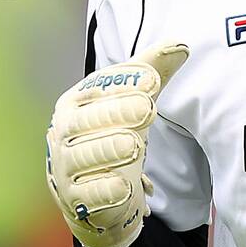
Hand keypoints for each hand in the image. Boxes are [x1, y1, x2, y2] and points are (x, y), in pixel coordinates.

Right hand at [46, 42, 188, 246]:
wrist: (94, 196)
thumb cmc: (111, 138)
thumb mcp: (130, 105)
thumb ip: (150, 74)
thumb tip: (181, 45)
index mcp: (75, 104)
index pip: (93, 91)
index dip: (122, 85)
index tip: (152, 81)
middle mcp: (64, 134)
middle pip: (83, 122)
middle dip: (115, 114)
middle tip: (146, 108)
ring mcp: (66, 169)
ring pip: (82, 157)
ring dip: (108, 150)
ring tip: (133, 145)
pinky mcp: (77, 201)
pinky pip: (89, 195)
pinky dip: (106, 190)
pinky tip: (124, 186)